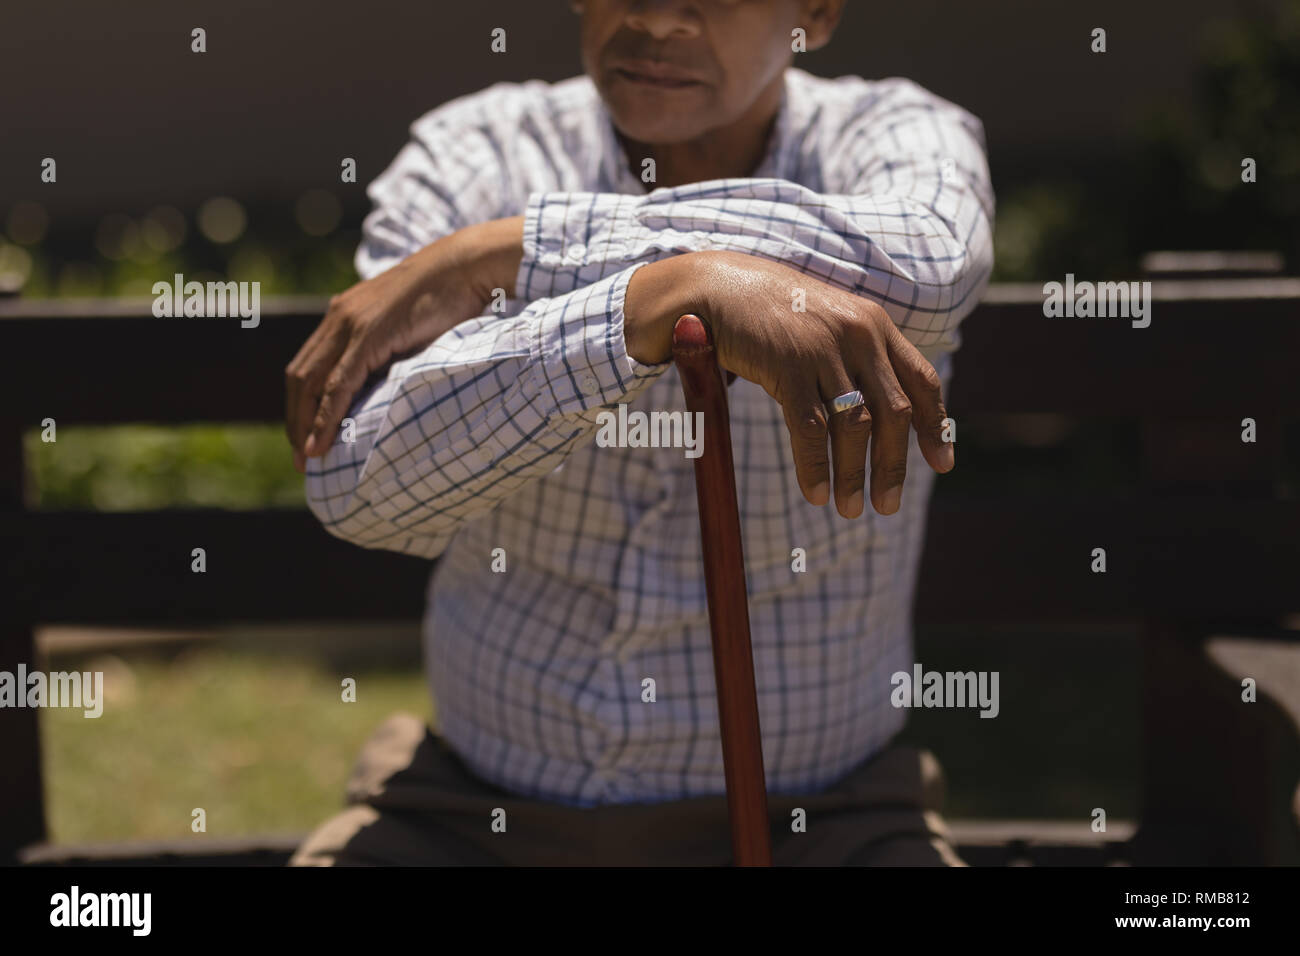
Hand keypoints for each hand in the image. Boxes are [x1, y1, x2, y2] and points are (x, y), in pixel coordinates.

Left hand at [284, 218, 522, 471]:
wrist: (464, 266)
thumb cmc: (449, 298)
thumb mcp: (409, 329)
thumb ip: (390, 352)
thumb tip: (388, 388)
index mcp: (344, 316)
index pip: (308, 367)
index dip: (301, 405)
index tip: (305, 439)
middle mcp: (338, 317)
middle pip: (299, 378)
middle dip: (295, 420)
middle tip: (300, 459)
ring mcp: (349, 324)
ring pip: (310, 383)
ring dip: (304, 424)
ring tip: (307, 457)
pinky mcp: (366, 334)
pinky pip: (337, 383)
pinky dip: (325, 416)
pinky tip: (322, 441)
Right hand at [627, 251, 952, 517]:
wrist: (719, 287)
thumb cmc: (773, 315)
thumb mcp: (828, 326)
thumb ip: (858, 358)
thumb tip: (879, 416)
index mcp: (876, 326)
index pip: (922, 381)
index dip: (935, 426)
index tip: (942, 465)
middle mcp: (859, 335)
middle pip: (894, 412)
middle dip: (893, 465)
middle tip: (887, 506)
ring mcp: (823, 349)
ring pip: (854, 426)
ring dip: (855, 474)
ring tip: (850, 509)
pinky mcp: (787, 365)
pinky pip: (811, 428)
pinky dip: (816, 467)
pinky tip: (816, 493)